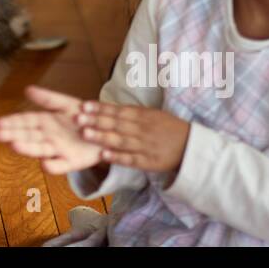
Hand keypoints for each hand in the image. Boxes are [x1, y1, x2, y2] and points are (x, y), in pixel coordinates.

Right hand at [0, 86, 103, 173]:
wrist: (107, 132)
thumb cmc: (85, 117)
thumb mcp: (66, 103)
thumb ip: (48, 98)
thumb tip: (27, 89)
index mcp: (45, 121)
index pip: (25, 121)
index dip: (12, 122)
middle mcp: (48, 137)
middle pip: (28, 135)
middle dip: (13, 134)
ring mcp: (59, 150)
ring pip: (40, 149)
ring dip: (27, 148)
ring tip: (14, 144)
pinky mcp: (72, 162)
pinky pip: (61, 165)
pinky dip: (53, 166)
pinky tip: (44, 163)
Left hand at [73, 101, 190, 173]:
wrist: (191, 147)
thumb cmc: (169, 128)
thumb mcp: (153, 115)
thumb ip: (131, 113)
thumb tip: (107, 108)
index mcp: (144, 116)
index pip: (118, 111)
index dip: (100, 108)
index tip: (84, 105)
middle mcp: (142, 129)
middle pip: (116, 124)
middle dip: (95, 121)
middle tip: (77, 117)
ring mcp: (144, 146)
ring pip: (120, 141)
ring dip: (102, 137)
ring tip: (85, 134)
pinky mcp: (148, 162)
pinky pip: (130, 159)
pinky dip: (117, 157)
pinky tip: (103, 155)